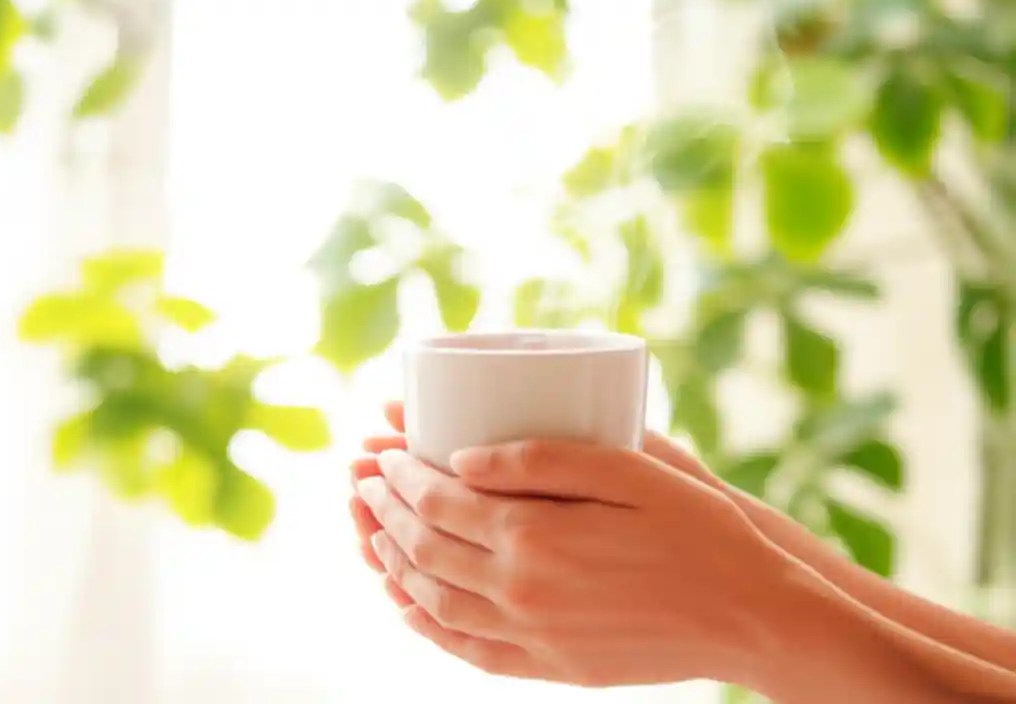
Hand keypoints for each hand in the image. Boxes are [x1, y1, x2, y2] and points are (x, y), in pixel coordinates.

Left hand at [351, 435, 793, 687]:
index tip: (382, 450)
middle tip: (364, 482)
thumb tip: (461, 459)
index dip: (400, 474)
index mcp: (536, 536)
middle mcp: (521, 591)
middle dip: (384, 512)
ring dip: (392, 564)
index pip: (436, 501)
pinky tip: (409, 606)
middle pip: (424, 548)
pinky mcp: (551, 666)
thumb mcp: (631, 468)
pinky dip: (427, 626)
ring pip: (433, 601)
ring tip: (373, 535)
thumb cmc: (698, 527)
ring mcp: (533, 636)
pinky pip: (467, 650)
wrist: (752, 614)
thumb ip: (542, 460)